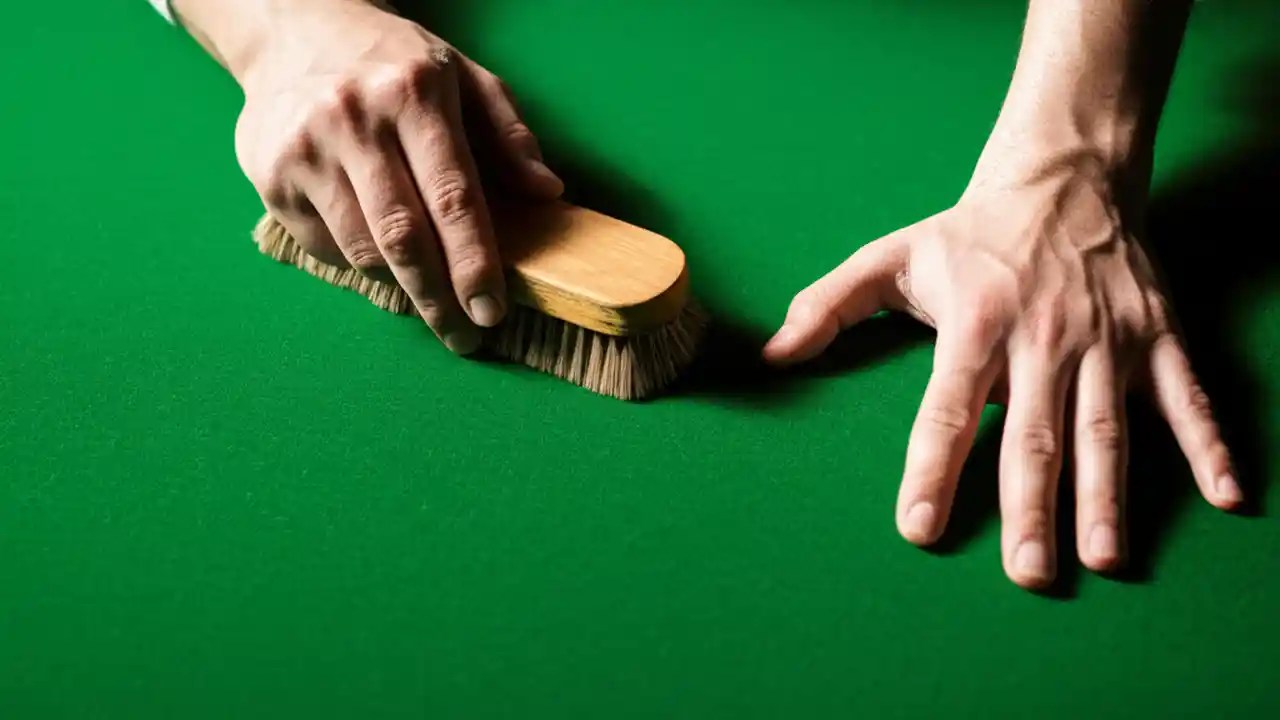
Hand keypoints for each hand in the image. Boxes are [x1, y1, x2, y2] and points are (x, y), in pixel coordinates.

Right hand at [230, 0, 562, 351]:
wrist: (295, 26)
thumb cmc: (394, 62)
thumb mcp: (463, 77)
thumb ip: (508, 133)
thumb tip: (548, 192)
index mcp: (414, 94)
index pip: (453, 197)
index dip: (474, 263)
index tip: (492, 310)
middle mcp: (354, 120)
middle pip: (403, 236)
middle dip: (439, 298)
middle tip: (465, 337)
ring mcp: (305, 149)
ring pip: (361, 249)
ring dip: (401, 287)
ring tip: (430, 301)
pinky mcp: (270, 175)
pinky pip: (325, 246)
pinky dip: (360, 263)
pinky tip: (380, 257)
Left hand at [763, 151, 1240, 588]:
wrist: (1063, 177)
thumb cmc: (969, 233)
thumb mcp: (890, 255)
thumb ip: (828, 304)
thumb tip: (772, 354)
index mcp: (976, 322)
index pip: (947, 409)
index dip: (932, 469)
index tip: (919, 528)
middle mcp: (1044, 336)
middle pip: (1034, 433)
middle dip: (1029, 507)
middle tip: (1025, 573)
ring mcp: (1108, 338)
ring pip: (1107, 426)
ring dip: (1108, 494)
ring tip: (1103, 557)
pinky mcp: (1158, 336)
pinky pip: (1187, 397)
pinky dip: (1209, 445)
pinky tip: (1226, 497)